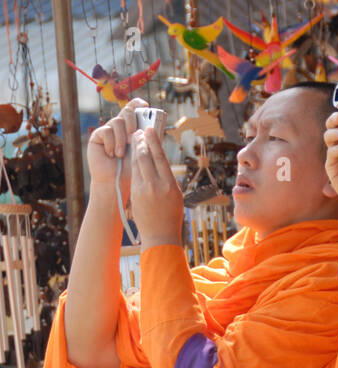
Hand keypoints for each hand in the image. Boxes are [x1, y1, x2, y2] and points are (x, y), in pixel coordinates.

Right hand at [86, 97, 149, 205]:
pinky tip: (111, 155)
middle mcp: (120, 127)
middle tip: (133, 133)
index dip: (138, 104)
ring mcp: (108, 130)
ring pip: (117, 121)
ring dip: (121, 139)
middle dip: (132, 120)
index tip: (146, 105)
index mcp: (131, 128)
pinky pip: (106, 130)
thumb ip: (146, 139)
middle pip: (126, 110)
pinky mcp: (97, 136)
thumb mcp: (143, 153)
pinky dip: (111, 143)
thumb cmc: (131, 171)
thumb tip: (153, 125)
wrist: (116, 183)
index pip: (134, 109)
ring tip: (120, 154)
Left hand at [129, 127, 183, 247]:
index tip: (149, 129)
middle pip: (145, 156)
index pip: (159, 157)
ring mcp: (143, 190)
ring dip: (134, 149)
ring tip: (134, 140)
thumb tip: (159, 162)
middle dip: (140, 141)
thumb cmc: (171, 216)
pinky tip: (132, 156)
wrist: (160, 237)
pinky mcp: (135, 194)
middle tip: (138, 131)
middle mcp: (156, 185)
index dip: (153, 141)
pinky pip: (133, 174)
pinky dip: (132, 162)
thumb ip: (168, 178)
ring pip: (137, 163)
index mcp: (169, 185)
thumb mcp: (176, 196)